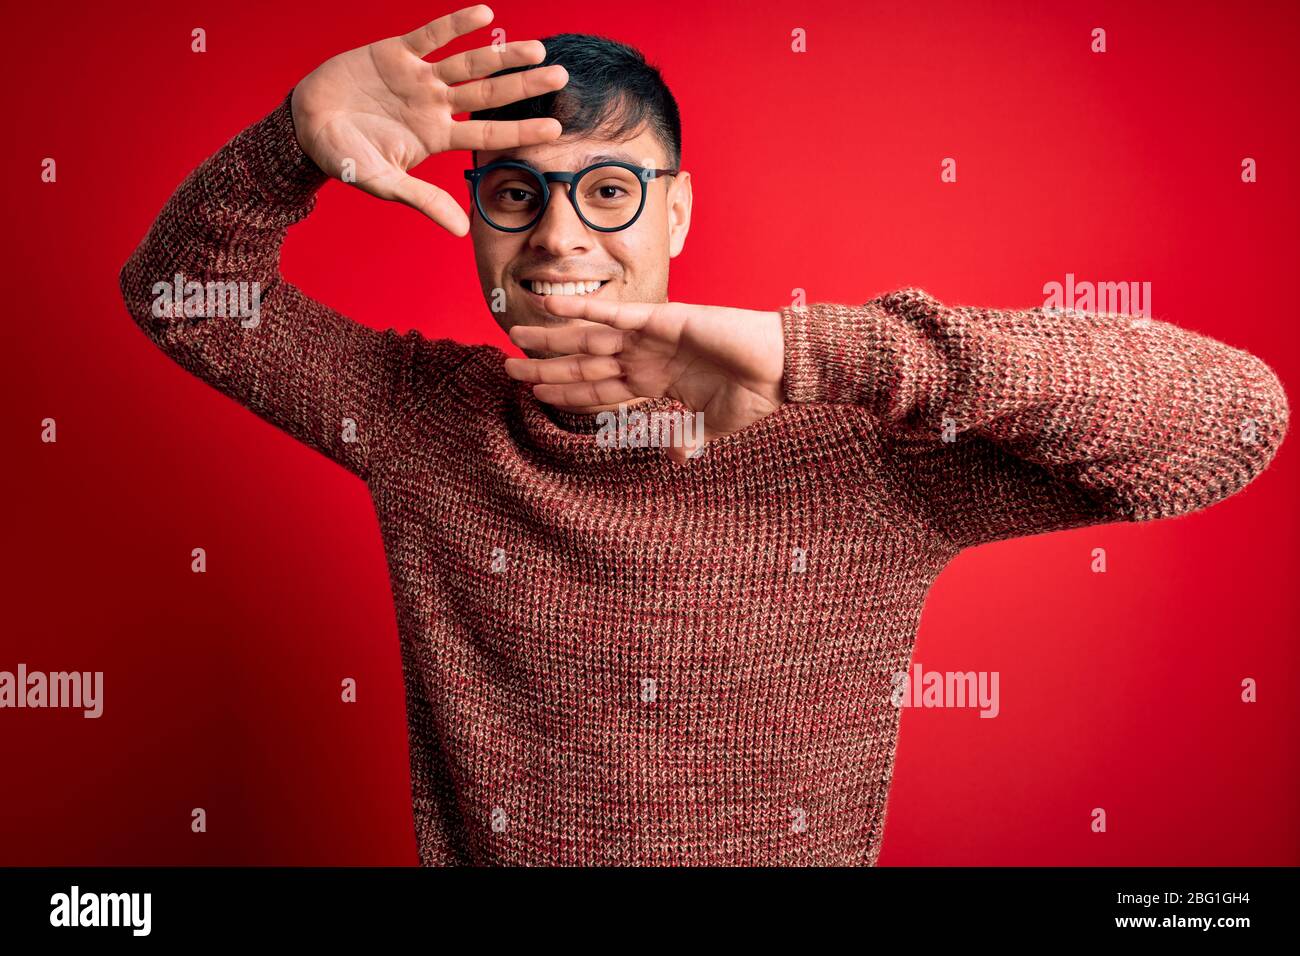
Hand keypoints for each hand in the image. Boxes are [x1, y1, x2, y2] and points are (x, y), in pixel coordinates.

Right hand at [290, 4, 567, 235]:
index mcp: (436, 137)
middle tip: (561, 76)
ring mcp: (419, 78)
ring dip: (502, 54)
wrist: (306, 125)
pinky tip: (485, 14)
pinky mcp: (396, 52)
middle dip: (525, 85)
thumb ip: (423, 200)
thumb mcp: (384, 183)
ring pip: (469, 62)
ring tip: (536, 47)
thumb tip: (461, 230)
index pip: (488, 134)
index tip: (555, 128)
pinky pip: (431, 35)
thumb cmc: (345, 158)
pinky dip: (456, 24)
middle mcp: (435, 105)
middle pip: (490, 93)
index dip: (520, 130)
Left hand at [504, 296, 786, 463]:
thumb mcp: (710, 425)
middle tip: (508, 368)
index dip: (567, 394)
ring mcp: (648, 339)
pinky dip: (581, 310)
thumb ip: (684, 435)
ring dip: (552, 339)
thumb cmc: (752, 395)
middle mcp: (644, 359)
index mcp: (654, 383)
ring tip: (516, 335)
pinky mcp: (660, 320)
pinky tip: (550, 307)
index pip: (599, 392)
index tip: (535, 396)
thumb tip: (673, 456)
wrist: (780, 368)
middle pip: (583, 366)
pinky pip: (612, 315)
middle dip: (546, 367)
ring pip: (588, 340)